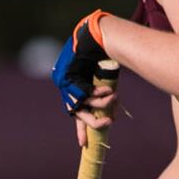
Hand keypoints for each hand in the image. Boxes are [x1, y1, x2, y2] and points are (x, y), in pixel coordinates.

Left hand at [52, 11, 124, 146]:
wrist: (95, 34)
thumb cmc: (101, 54)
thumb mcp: (103, 80)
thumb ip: (104, 97)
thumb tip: (113, 118)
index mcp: (73, 89)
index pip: (76, 112)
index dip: (81, 128)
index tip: (84, 144)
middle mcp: (66, 88)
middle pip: (77, 113)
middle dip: (93, 122)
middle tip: (109, 124)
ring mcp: (64, 82)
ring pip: (84, 103)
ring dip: (102, 103)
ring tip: (114, 97)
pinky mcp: (67, 76)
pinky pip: (85, 93)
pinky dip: (98, 94)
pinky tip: (110, 91)